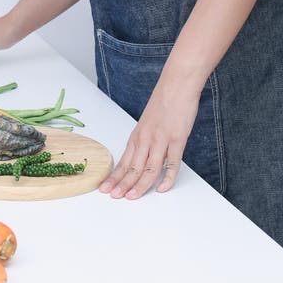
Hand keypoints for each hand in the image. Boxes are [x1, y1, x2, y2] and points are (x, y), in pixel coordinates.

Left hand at [98, 82, 200, 198]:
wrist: (176, 85)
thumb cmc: (163, 102)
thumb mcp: (148, 123)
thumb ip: (145, 140)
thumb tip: (143, 157)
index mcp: (137, 136)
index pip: (123, 161)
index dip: (114, 176)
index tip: (106, 187)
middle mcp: (145, 139)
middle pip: (132, 167)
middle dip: (121, 184)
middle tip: (113, 196)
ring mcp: (161, 140)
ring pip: (148, 168)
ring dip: (139, 184)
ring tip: (131, 197)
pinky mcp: (177, 139)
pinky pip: (171, 163)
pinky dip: (167, 178)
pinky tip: (161, 188)